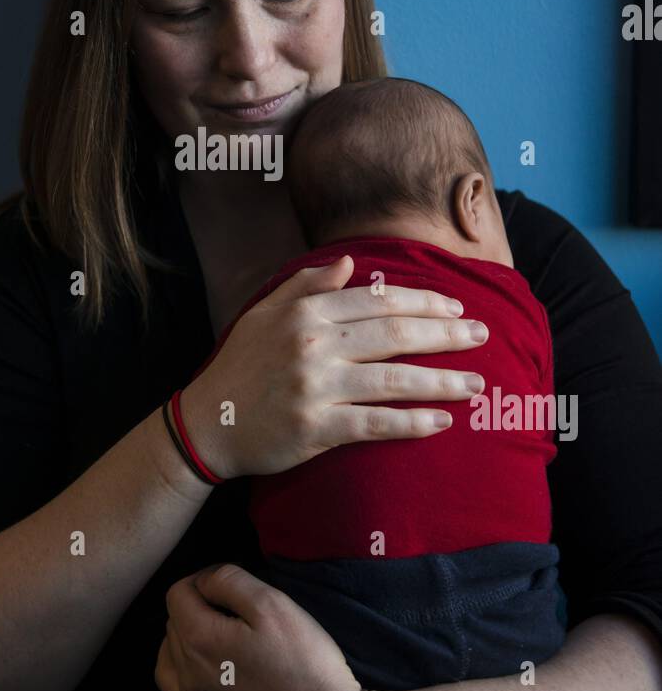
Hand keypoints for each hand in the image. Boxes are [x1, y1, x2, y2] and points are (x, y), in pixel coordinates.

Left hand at [155, 562, 362, 690]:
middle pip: (172, 631)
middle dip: (194, 614)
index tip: (226, 588)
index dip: (201, 583)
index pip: (177, 596)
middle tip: (231, 617)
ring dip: (180, 653)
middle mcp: (186, 680)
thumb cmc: (306, 664)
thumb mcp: (273, 603)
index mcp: (199, 640)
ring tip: (212, 649)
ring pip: (165, 672)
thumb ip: (229, 581)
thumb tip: (203, 581)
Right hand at [181, 254, 488, 478]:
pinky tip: (442, 422)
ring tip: (477, 384)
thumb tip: (350, 261)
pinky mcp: (315, 429)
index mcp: (305, 311)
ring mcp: (315, 387)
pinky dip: (412, 423)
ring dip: (442, 382)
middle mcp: (312, 344)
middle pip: (395, 336)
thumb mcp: (265, 312)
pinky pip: (375, 424)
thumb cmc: (241, 364)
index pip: (379, 301)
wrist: (208, 423)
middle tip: (482, 335)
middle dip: (446, 335)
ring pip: (393, 381)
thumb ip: (307, 284)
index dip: (423, 303)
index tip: (456, 307)